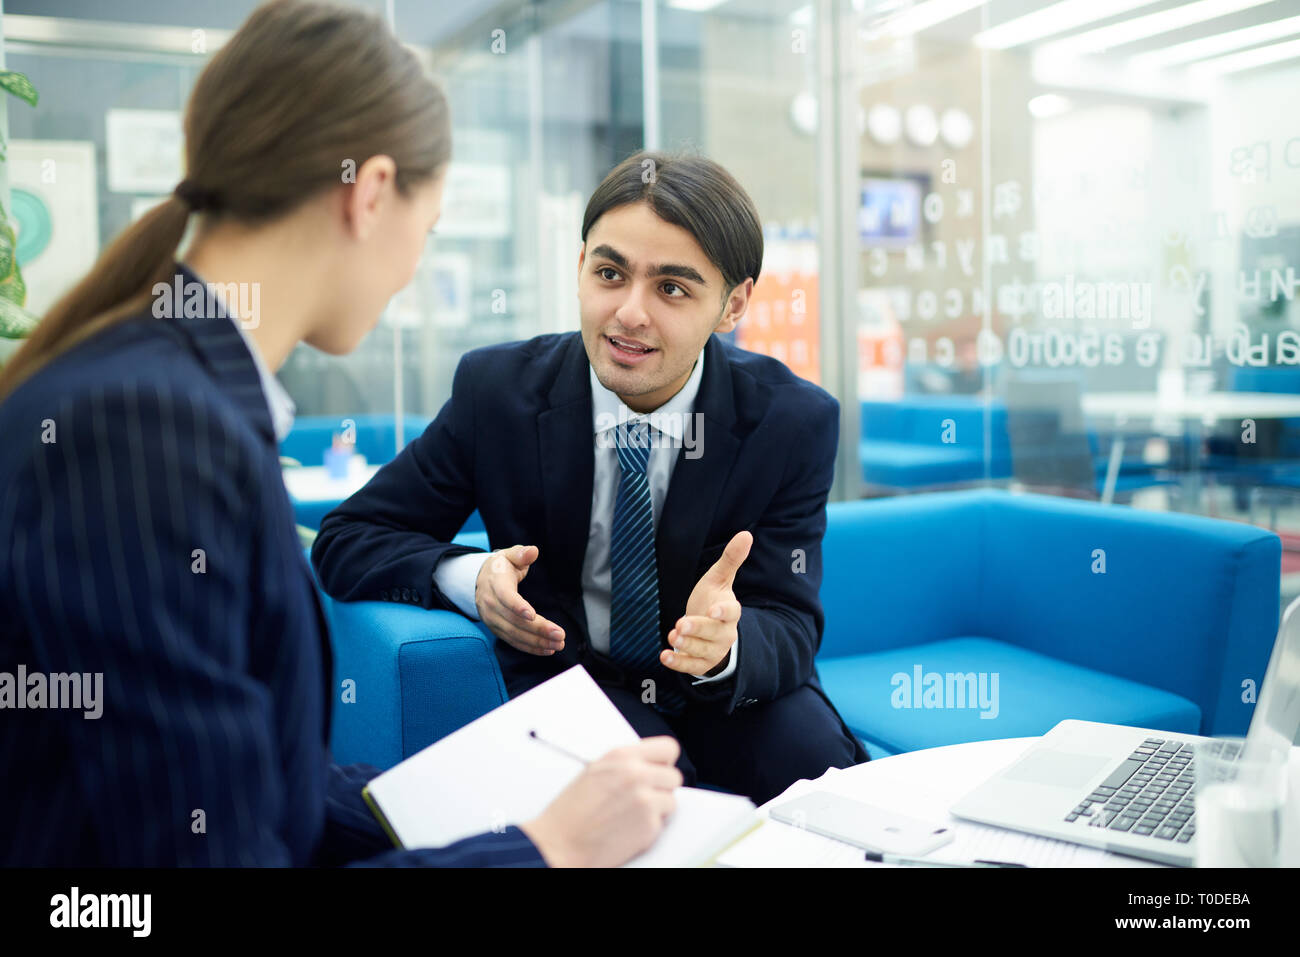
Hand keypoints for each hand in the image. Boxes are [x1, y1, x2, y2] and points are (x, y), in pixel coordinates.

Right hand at [474, 545, 565, 655]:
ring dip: (537, 642)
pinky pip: (513, 641)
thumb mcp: (509, 555)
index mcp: (495, 583)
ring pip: (515, 634)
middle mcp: (491, 604)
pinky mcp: (497, 630)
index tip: (532, 615)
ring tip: (559, 644)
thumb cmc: (501, 567)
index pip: (505, 597)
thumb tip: (533, 551)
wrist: (480, 581)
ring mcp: (492, 620)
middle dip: (538, 629)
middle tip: (560, 634)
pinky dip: (530, 647)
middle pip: (514, 620)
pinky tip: (547, 649)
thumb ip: (521, 554)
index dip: (517, 606)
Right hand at [519, 736, 682, 866]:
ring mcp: (645, 800)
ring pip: (671, 801)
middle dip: (662, 788)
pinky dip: (650, 829)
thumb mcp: (594, 772)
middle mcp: (636, 774)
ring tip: (632, 815)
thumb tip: (646, 765)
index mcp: (621, 757)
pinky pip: (663, 824)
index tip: (660, 770)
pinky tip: (628, 829)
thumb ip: (624, 765)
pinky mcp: (649, 825)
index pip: (667, 748)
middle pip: (674, 776)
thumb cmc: (569, 814)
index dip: (665, 762)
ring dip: (658, 810)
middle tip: (645, 797)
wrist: (559, 844)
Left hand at [661, 530, 752, 676]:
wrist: (710, 632)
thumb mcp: (719, 580)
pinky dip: (678, 662)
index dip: (723, 611)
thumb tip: (745, 534)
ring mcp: (713, 650)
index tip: (714, 610)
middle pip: (713, 632)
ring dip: (687, 645)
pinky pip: (690, 666)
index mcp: (730, 612)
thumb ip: (731, 560)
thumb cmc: (712, 601)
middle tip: (680, 625)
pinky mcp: (700, 664)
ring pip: (702, 650)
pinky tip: (664, 656)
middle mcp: (724, 633)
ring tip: (673, 636)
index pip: (731, 612)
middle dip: (698, 629)